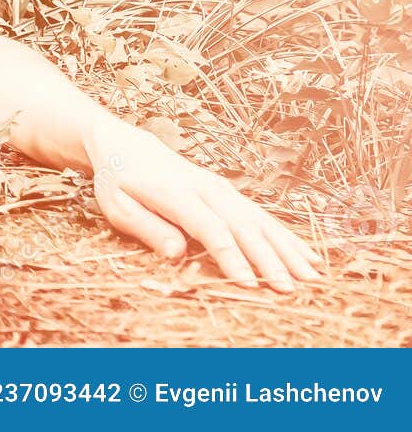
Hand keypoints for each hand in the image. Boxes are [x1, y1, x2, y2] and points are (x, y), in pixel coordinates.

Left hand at [81, 112, 322, 291]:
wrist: (125, 144)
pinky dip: (287, 235)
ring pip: (260, 219)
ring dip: (288, 247)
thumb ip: (147, 227)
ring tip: (314, 275)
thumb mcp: (117, 204)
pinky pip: (262, 215)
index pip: (210, 227)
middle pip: (243, 225)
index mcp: (176, 192)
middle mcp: (205, 187)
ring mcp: (220, 188)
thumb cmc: (118, 179)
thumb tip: (177, 254)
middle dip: (268, 258)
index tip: (248, 282)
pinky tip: (309, 254)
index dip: (230, 255)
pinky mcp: (228, 191)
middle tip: (290, 288)